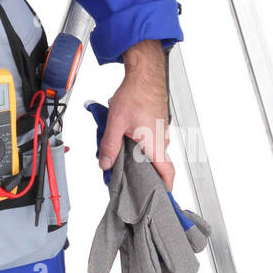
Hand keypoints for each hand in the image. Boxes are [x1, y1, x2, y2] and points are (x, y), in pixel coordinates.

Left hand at [99, 40, 173, 191]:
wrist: (144, 72)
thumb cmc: (136, 93)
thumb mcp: (116, 122)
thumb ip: (109, 146)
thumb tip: (105, 164)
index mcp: (155, 144)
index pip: (167, 173)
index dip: (165, 189)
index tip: (162, 199)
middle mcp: (162, 140)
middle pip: (156, 165)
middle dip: (141, 173)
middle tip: (126, 175)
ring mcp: (160, 131)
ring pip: (150, 152)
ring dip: (137, 155)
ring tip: (119, 151)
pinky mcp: (156, 124)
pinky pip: (149, 140)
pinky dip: (138, 144)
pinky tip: (124, 137)